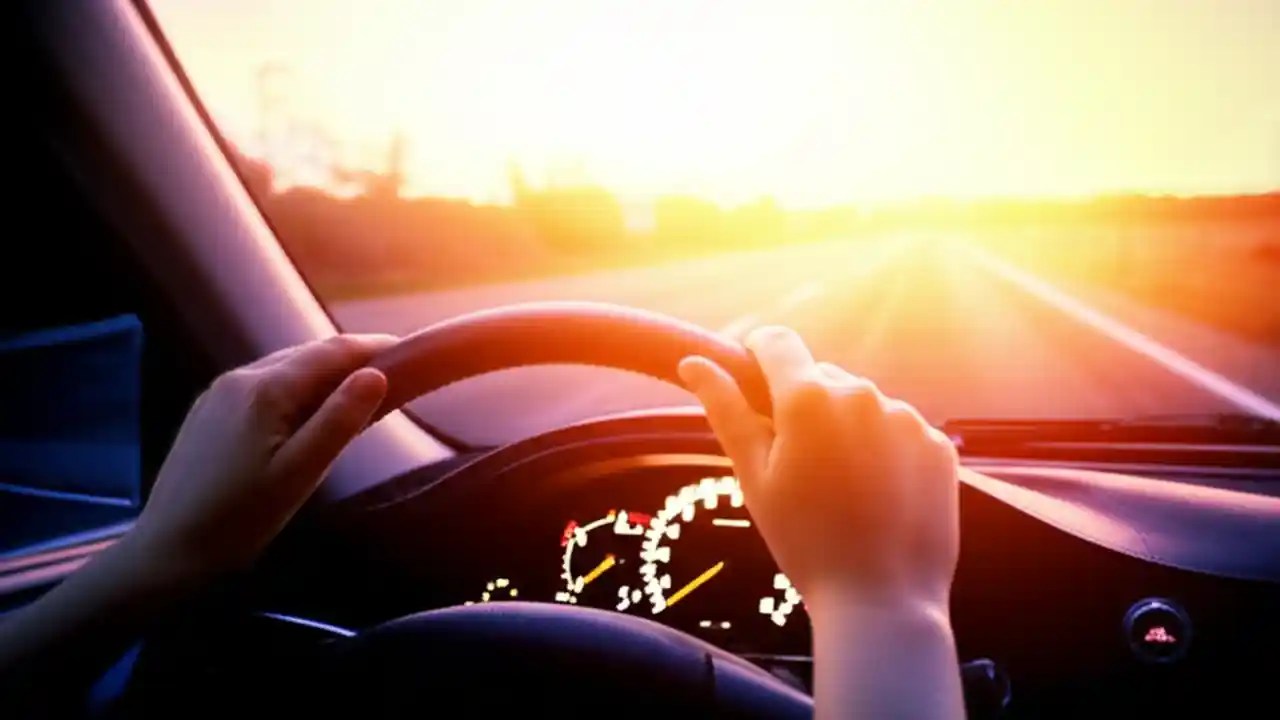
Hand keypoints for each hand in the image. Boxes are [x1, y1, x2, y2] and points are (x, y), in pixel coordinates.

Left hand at [130, 334, 394, 583]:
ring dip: (323, 373)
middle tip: (392, 375)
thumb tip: (376, 375)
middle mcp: (239, 378)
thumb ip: (339, 421)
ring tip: (357, 393)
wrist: (167, 551)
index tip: (409, 351)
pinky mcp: (207, 412)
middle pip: (307, 354)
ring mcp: (218, 393)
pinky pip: (262, 386)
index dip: (374, 347)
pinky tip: (306, 412)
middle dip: (351, 359)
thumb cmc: (240, 519)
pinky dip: (295, 388)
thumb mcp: (299, 474)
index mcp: (265, 389)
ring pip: (284, 368)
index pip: (331, 351)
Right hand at [679, 326, 958, 615]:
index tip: (751, 379)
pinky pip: (900, 430)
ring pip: (862, 404)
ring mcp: (907, 418)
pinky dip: (884, 449)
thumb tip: (694, 364)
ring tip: (840, 487)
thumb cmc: (805, 542)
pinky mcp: (938, 445)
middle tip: (794, 461)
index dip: (758, 353)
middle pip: (820, 376)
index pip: (777, 342)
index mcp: (810, 398)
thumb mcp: (754, 478)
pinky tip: (876, 494)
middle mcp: (863, 394)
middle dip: (802, 404)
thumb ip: (727, 412)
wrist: (882, 600)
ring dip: (845, 427)